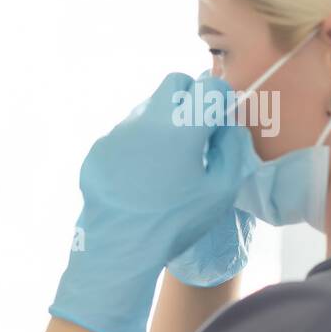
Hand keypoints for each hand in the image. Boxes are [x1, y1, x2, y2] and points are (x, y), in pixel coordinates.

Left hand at [49, 72, 252, 331]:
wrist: (118, 247)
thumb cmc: (176, 222)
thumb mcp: (221, 189)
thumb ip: (232, 147)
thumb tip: (227, 125)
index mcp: (182, 126)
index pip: (209, 85)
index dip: (220, 101)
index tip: (219, 122)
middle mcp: (146, 119)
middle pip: (174, 84)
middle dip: (190, 97)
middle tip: (195, 130)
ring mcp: (117, 132)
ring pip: (147, 109)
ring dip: (162, 123)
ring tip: (165, 164)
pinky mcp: (98, 148)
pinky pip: (124, 134)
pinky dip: (137, 145)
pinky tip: (139, 177)